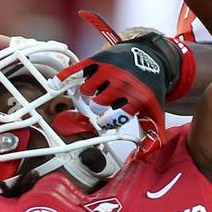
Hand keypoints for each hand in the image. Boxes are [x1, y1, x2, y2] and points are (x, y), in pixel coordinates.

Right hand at [56, 35, 178, 131]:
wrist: (152, 56)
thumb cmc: (149, 87)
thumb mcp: (156, 110)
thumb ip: (152, 135)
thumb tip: (141, 155)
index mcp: (136, 96)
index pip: (114, 117)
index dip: (108, 121)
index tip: (107, 121)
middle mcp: (122, 82)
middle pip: (98, 105)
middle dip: (99, 108)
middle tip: (102, 106)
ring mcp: (109, 69)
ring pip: (86, 90)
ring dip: (89, 94)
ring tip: (98, 92)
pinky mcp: (99, 59)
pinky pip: (76, 70)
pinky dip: (64, 77)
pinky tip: (55, 84)